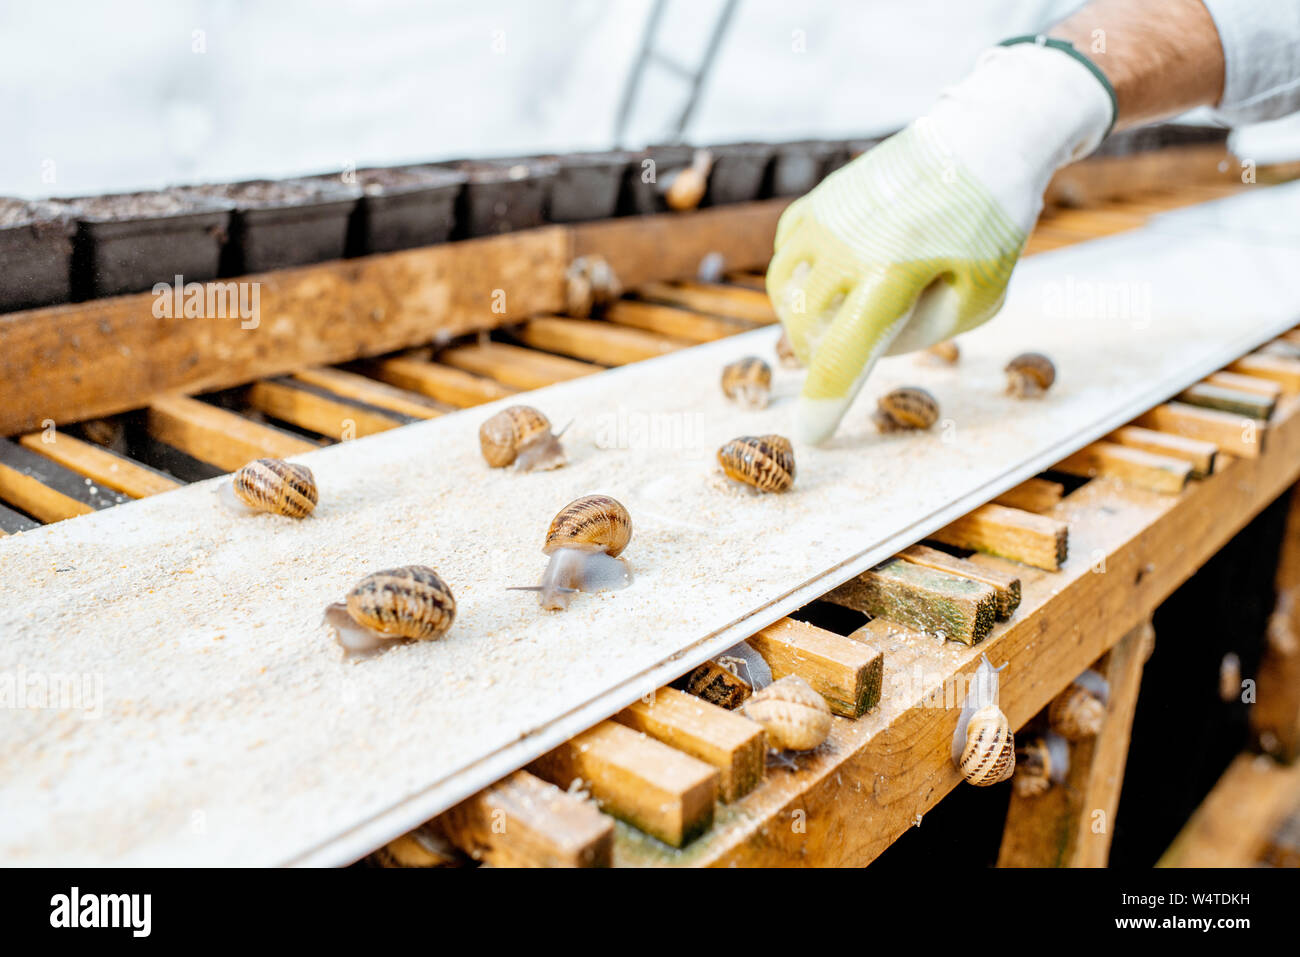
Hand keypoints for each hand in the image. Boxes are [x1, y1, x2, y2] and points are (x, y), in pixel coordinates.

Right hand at [767, 41, 1113, 443]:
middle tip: (865, 345)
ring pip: (783, 291)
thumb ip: (923, 333)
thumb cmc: (992, 220)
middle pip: (806, 328)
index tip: (813, 436)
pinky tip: (834, 277)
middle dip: (828, 354)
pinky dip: (800, 279)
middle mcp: (845, 245)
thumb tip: (870, 345)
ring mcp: (825, 218)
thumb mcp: (982, 295)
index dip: (826, 401)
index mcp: (890, 272)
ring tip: (844, 316)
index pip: (841, 354)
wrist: (984, 136)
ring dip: (805, 319)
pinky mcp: (819, 201)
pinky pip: (787, 255)